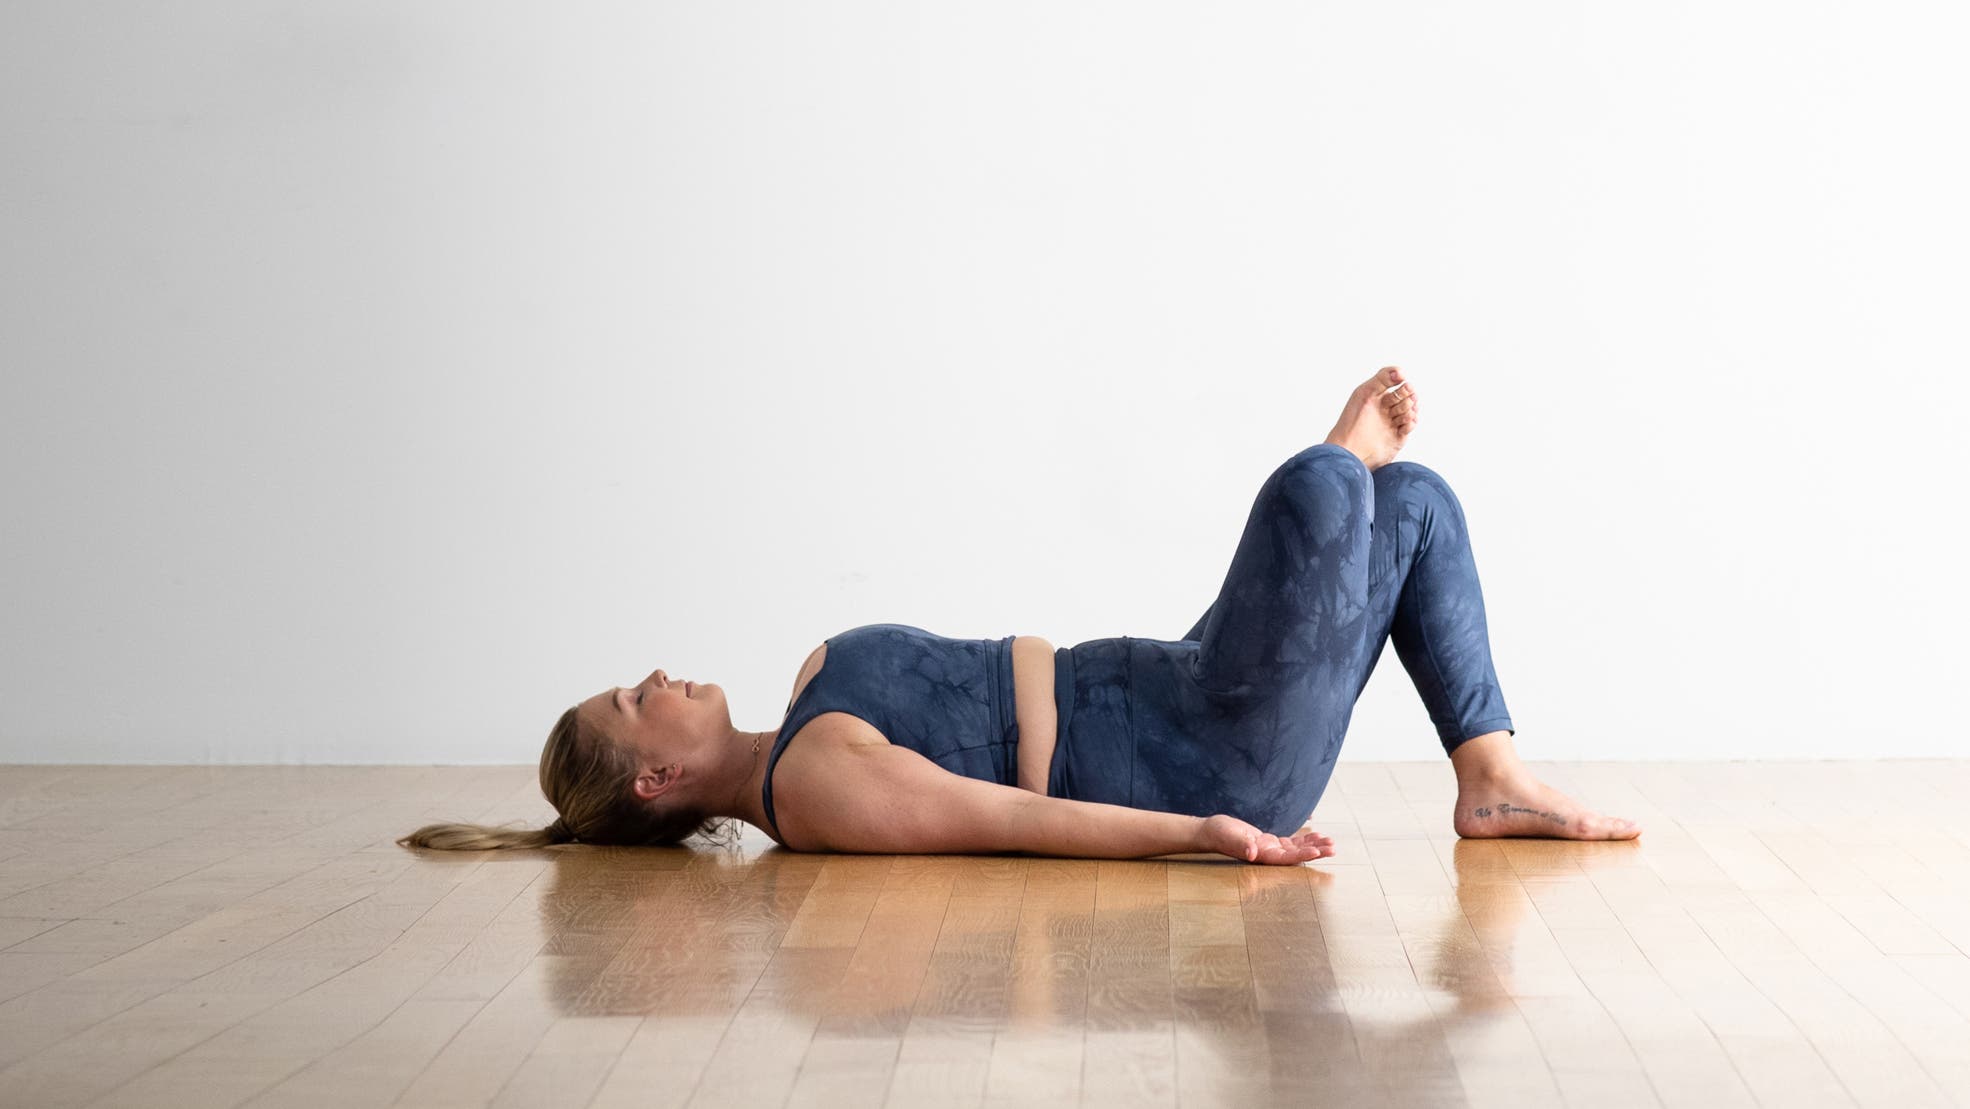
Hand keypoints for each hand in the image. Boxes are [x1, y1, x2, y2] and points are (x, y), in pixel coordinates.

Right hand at [1197, 814, 1335, 864]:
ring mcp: (1270, 849)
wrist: (1211, 832)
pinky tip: (1316, 836)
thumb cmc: (1219, 834)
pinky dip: (1304, 840)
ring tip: (1330, 842)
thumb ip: (1241, 845)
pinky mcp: (1269, 842)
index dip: (1301, 855)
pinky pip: (1291, 842)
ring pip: (1297, 849)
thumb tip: (1252, 854)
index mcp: (1260, 856)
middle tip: (1333, 848)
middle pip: (1296, 855)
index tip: (1317, 851)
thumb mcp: (1229, 836)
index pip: (1285, 858)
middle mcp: (1268, 855)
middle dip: (1315, 852)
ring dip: (1313, 846)